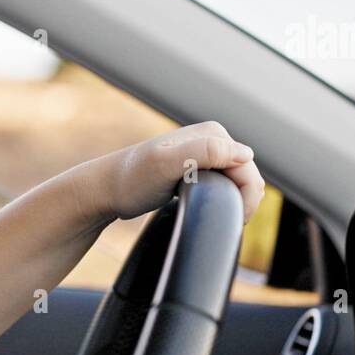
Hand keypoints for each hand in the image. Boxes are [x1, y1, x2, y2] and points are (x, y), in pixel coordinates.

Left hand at [85, 122, 265, 223]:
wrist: (106, 189)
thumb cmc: (132, 180)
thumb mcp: (166, 165)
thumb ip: (204, 153)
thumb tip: (246, 154)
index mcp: (213, 133)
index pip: (248, 167)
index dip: (245, 197)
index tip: (229, 219)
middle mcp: (213, 139)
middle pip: (247, 176)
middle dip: (242, 201)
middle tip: (219, 221)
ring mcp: (206, 154)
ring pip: (239, 183)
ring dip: (234, 203)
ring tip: (211, 216)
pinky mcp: (198, 170)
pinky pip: (225, 186)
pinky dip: (224, 201)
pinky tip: (206, 210)